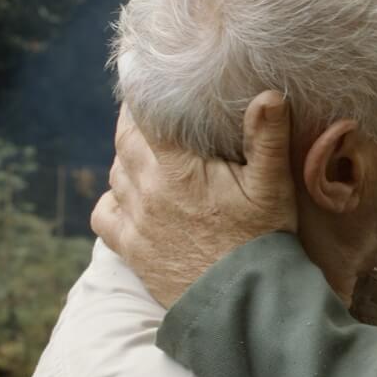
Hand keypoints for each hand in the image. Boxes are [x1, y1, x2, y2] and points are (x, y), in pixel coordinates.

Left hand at [91, 92, 297, 307]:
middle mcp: (146, 191)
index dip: (140, 91)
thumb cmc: (261, 242)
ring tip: (147, 151)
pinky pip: (104, 213)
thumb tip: (268, 95)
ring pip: (115, 173)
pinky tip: (130, 196)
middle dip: (134, 121)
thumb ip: (267, 138)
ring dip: (127, 157)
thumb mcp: (272, 188)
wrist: (241, 305)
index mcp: (177, 170)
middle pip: (124, 141)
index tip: (141, 70)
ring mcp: (135, 221)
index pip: (143, 116)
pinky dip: (112, 198)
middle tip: (150, 109)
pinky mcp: (131, 249)